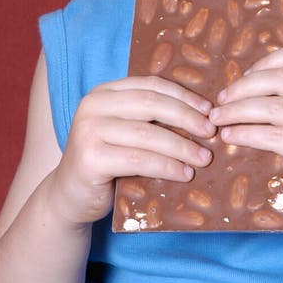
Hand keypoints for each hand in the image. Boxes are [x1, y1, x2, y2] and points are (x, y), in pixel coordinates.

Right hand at [48, 76, 215, 225]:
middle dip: (187, 118)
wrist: (70, 197)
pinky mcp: (89, 159)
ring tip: (204, 158)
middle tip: (211, 133)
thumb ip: (149, 118)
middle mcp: (92, 105)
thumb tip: (203, 113)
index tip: (209, 110)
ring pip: (148, 135)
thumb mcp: (125, 131)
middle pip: (151, 104)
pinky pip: (139, 160)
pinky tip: (185, 174)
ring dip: (182, 147)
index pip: (151, 84)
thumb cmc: (107, 162)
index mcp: (104, 92)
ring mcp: (88, 131)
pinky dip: (167, 166)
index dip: (184, 95)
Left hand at [209, 43, 282, 220]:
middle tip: (219, 101)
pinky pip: (273, 136)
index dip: (264, 63)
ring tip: (217, 120)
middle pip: (277, 79)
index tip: (242, 79)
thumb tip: (246, 87)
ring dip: (237, 113)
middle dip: (241, 89)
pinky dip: (246, 135)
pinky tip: (231, 138)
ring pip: (271, 108)